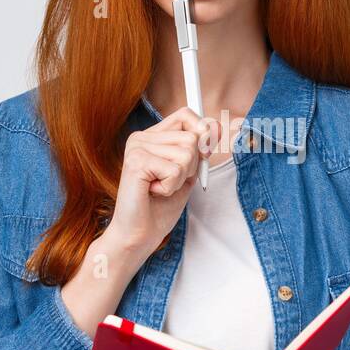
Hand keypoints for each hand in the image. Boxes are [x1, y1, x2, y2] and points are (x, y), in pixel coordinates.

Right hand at [102, 108, 223, 256]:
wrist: (139, 234)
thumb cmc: (160, 208)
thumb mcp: (185, 173)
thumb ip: (197, 150)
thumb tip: (214, 128)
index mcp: (152, 137)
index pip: (186, 115)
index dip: (203, 132)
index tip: (203, 155)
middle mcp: (141, 137)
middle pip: (192, 137)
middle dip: (191, 166)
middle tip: (169, 182)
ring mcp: (137, 147)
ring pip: (186, 153)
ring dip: (180, 178)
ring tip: (160, 188)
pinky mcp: (136, 161)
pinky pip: (175, 169)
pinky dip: (171, 187)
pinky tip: (153, 192)